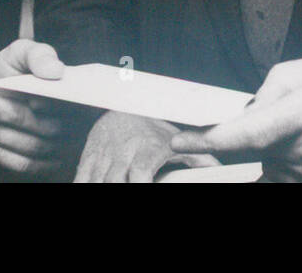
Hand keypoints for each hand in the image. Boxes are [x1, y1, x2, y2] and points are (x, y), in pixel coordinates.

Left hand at [0, 39, 69, 176]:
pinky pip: (22, 164)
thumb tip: (55, 71)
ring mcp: (57, 147)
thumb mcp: (22, 52)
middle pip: (48, 129)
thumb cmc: (13, 70)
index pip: (75, 105)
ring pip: (32, 148)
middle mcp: (72, 123)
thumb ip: (38, 55)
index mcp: (74, 94)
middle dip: (13, 116)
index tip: (33, 99)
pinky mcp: (39, 164)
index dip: (54, 104)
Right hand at [75, 110, 220, 182]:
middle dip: (119, 190)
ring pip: (97, 181)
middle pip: (115, 181)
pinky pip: (81, 177)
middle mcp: (125, 152)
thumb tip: (221, 171)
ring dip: (102, 189)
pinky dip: (83, 185)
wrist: (124, 107)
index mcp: (147, 150)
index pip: (141, 172)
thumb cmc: (154, 131)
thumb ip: (198, 158)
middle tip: (128, 193)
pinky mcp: (89, 157)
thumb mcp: (176, 142)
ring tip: (109, 193)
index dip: (140, 185)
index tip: (143, 188)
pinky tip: (89, 187)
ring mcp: (105, 155)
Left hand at [170, 52, 301, 181]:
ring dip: (280, 144)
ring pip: (273, 161)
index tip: (182, 137)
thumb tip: (258, 98)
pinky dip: (294, 159)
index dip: (205, 138)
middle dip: (256, 128)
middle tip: (286, 112)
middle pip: (255, 146)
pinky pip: (292, 173)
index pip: (241, 134)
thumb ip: (285, 77)